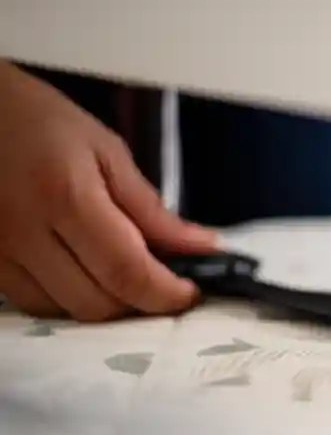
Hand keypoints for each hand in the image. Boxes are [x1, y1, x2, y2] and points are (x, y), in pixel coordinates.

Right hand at [0, 62, 218, 320]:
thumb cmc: (40, 122)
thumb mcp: (107, 152)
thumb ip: (152, 210)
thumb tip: (202, 249)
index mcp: (66, 196)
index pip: (126, 271)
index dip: (166, 293)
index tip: (190, 292)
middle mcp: (24, 232)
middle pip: (95, 303)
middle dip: (139, 302)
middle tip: (163, 281)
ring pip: (62, 311)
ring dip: (103, 303)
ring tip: (122, 272)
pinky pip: (32, 303)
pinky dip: (67, 298)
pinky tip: (83, 271)